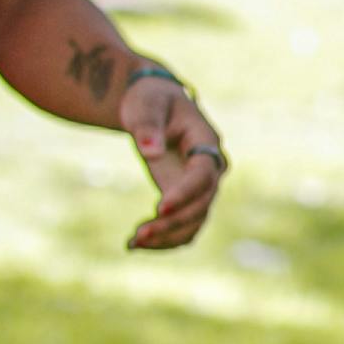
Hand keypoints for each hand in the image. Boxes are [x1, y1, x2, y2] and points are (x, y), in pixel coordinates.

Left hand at [121, 73, 227, 250]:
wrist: (152, 106)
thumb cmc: (150, 99)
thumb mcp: (145, 105)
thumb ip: (147, 126)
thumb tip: (151, 152)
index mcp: (207, 143)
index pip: (203, 176)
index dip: (184, 194)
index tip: (158, 208)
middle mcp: (211, 169)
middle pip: (201, 205)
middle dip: (172, 223)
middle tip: (139, 235)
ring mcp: (200, 187)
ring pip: (194, 222)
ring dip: (167, 237)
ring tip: (133, 244)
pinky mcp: (186, 199)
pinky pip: (182, 226)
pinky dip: (162, 238)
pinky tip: (133, 244)